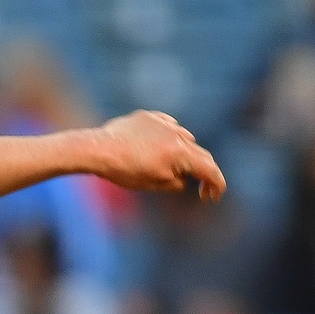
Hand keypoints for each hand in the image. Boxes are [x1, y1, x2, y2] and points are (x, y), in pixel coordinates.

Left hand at [91, 111, 226, 199]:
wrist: (98, 149)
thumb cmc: (125, 170)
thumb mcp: (155, 184)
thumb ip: (176, 182)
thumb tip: (184, 178)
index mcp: (181, 153)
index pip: (209, 169)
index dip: (216, 184)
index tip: (214, 197)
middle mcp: (177, 134)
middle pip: (199, 153)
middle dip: (203, 172)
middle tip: (202, 189)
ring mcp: (163, 122)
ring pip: (184, 138)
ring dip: (185, 154)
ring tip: (172, 169)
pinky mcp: (149, 117)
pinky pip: (167, 127)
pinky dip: (169, 139)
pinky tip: (159, 148)